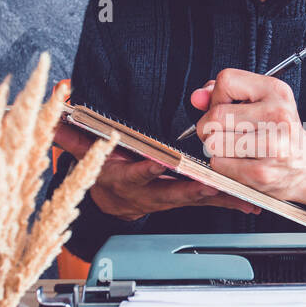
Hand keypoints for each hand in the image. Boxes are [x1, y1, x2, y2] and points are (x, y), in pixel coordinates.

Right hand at [53, 121, 262, 220]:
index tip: (158, 163)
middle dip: (191, 187)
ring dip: (217, 197)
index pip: (136, 173)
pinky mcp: (187, 199)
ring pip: (195, 198)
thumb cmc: (105, 171)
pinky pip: (210, 202)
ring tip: (239, 194)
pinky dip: (230, 202)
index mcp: (126, 179)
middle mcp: (150, 192)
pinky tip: (249, 203)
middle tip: (209, 182)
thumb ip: (71, 130)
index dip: (146, 168)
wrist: (114, 201)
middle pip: (172, 191)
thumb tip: (56, 103)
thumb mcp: (84, 152)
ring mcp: (171, 198)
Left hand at [189, 68, 305, 209]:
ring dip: (215, 148)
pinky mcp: (263, 172)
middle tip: (225, 132)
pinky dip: (222, 165)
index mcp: (276, 90)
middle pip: (216, 115)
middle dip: (209, 126)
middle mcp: (278, 114)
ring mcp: (272, 145)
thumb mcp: (259, 103)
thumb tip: (196, 98)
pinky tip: (240, 163)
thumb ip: (224, 95)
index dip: (217, 96)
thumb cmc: (279, 132)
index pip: (226, 81)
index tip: (227, 107)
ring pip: (213, 142)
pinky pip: (219, 164)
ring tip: (234, 148)